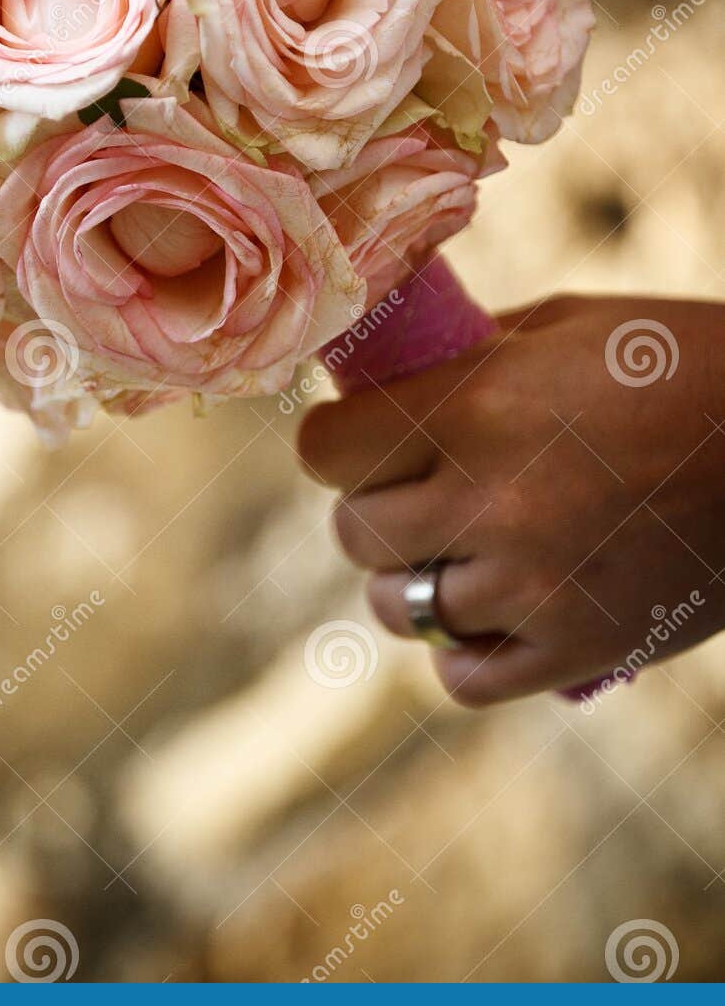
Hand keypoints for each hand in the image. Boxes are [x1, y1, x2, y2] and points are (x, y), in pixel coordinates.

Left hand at [298, 295, 724, 704]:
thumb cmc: (678, 361)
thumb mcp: (563, 327)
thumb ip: (465, 356)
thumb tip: (385, 381)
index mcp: (477, 407)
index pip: (327, 451)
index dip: (334, 443)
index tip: (354, 439)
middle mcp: (492, 502)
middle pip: (354, 532)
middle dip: (372, 506)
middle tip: (415, 490)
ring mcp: (533, 587)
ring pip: (397, 607)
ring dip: (410, 578)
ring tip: (453, 551)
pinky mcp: (578, 650)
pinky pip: (462, 678)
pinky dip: (461, 650)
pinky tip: (488, 612)